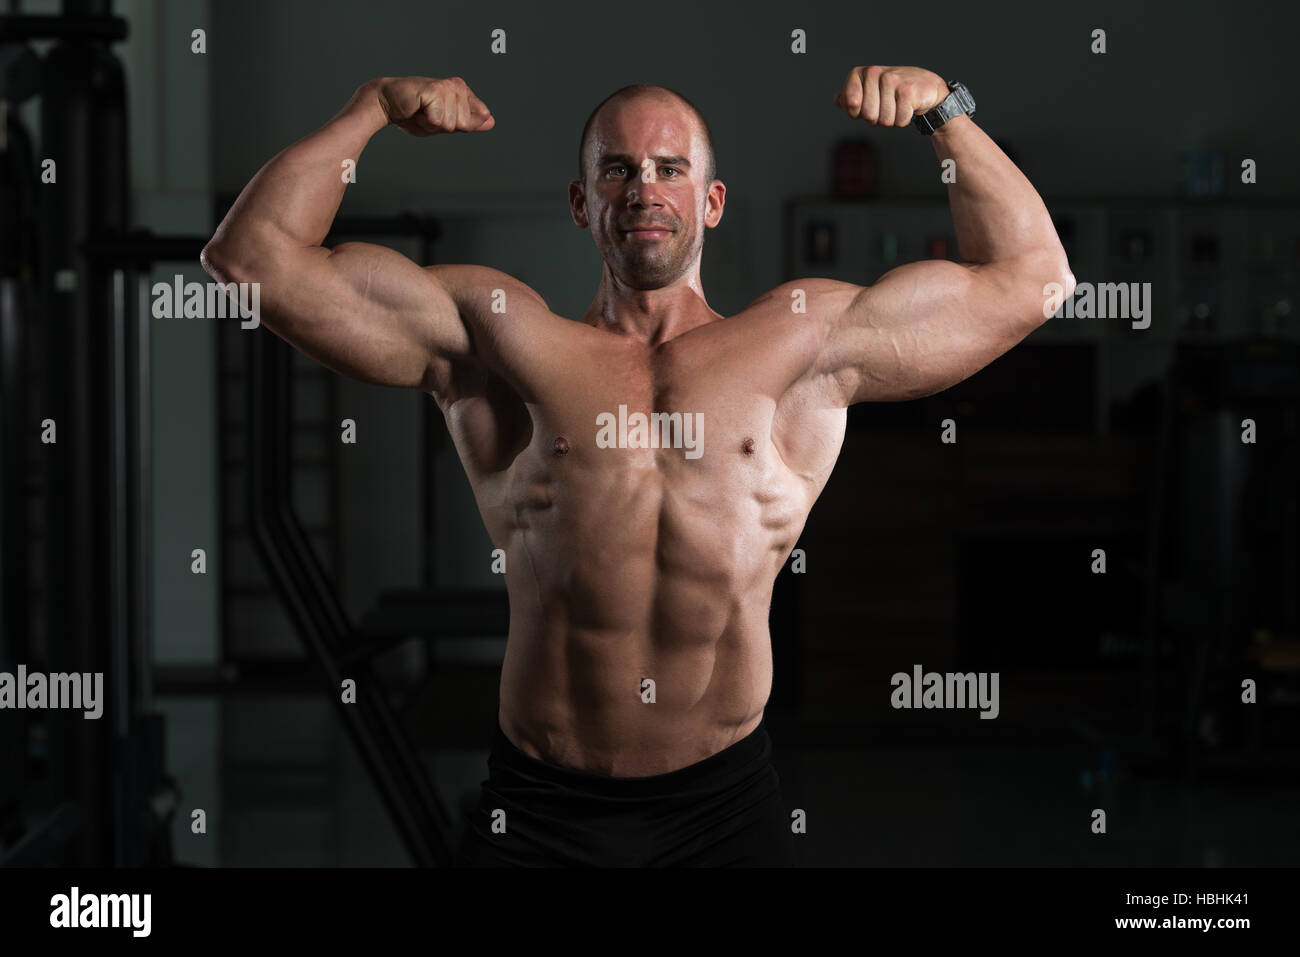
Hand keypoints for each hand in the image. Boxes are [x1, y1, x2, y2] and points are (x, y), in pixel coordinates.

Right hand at [375, 76, 494, 135]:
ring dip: (433, 125)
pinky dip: (425, 122)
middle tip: (428, 115)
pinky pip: (438, 121)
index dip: (458, 126)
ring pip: (451, 124)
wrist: (388, 104)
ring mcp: (446, 87)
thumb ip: (468, 123)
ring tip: (422, 112)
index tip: (441, 116)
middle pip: (464, 124)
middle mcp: (457, 86)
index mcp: (463, 91)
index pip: (480, 118)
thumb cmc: (415, 113)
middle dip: (444, 127)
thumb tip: (491, 121)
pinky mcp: (434, 91)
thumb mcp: (446, 122)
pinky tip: (417, 109)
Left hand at [834, 66, 948, 127]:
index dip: (858, 112)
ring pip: (884, 121)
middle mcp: (875, 72)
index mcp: (861, 73)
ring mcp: (892, 80)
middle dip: (877, 118)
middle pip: (868, 116)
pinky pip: (899, 121)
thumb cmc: (893, 93)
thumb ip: (851, 97)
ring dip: (892, 120)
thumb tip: (837, 100)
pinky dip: (904, 119)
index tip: (869, 104)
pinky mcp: (908, 91)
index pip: (850, 103)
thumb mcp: (870, 92)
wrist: (926, 88)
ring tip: (898, 105)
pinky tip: (909, 106)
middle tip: (887, 105)